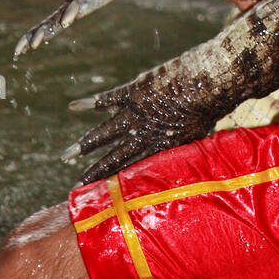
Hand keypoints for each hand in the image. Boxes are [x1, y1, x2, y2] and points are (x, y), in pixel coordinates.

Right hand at [64, 68, 212, 181]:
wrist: (209, 83)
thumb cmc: (212, 108)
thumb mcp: (202, 136)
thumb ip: (192, 150)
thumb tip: (197, 165)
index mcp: (160, 147)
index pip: (133, 169)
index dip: (116, 182)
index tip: (102, 195)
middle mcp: (144, 134)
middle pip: (113, 158)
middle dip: (94, 172)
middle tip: (77, 185)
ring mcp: (136, 113)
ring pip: (104, 133)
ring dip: (84, 145)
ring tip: (67, 155)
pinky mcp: (133, 92)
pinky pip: (106, 99)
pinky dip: (89, 103)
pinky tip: (72, 106)